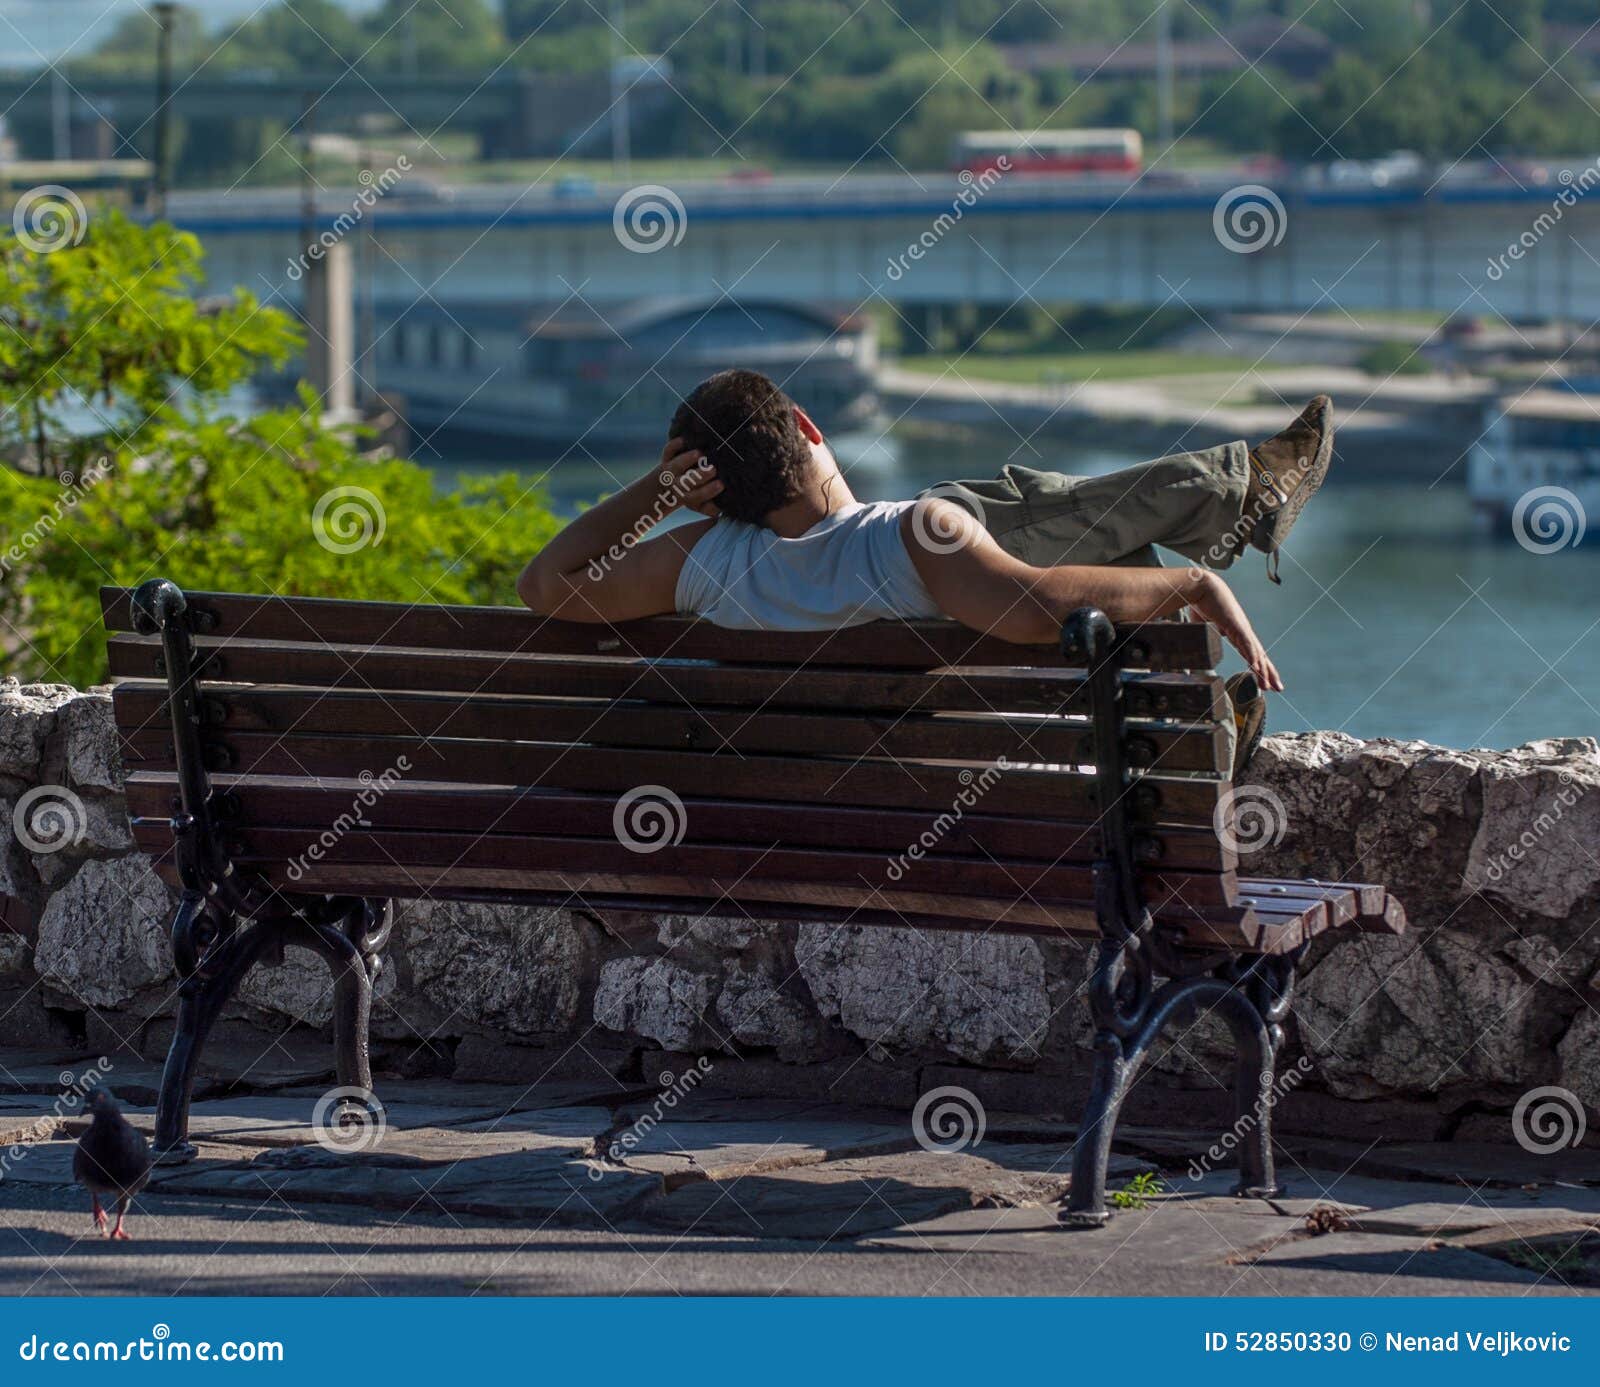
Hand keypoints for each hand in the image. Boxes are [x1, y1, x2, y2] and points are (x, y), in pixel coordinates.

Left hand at [658, 436, 723, 517]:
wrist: (668, 487)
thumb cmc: (695, 494)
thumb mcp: (701, 505)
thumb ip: (711, 508)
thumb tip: (721, 506)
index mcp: (688, 498)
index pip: (697, 497)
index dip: (708, 492)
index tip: (721, 484)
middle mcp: (678, 485)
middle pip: (686, 483)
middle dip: (700, 476)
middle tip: (713, 469)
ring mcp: (672, 471)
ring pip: (676, 465)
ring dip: (686, 459)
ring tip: (699, 454)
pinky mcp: (667, 457)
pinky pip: (668, 451)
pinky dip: (674, 445)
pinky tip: (685, 440)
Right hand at [1186, 570, 1282, 692]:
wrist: (1200, 586)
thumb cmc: (1201, 603)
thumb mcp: (1203, 627)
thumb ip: (1206, 639)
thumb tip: (1199, 648)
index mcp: (1236, 633)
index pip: (1251, 653)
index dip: (1258, 667)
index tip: (1264, 680)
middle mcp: (1243, 631)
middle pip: (1259, 656)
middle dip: (1269, 673)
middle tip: (1278, 687)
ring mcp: (1241, 628)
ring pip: (1256, 653)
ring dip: (1263, 671)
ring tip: (1269, 685)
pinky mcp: (1237, 625)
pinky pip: (1246, 645)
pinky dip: (1252, 658)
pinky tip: (1257, 669)